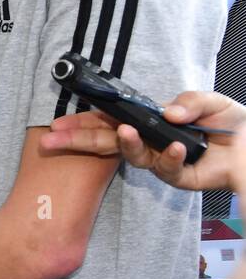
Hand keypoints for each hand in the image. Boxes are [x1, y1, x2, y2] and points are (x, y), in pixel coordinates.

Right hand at [40, 92, 245, 192]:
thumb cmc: (231, 124)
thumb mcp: (210, 102)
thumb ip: (189, 102)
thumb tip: (167, 112)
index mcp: (148, 122)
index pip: (107, 121)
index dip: (82, 122)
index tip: (58, 124)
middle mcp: (148, 142)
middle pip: (105, 141)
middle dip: (76, 141)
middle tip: (51, 141)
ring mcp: (160, 161)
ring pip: (133, 156)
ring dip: (126, 144)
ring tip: (126, 133)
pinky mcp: (177, 177)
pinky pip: (166, 168)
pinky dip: (170, 157)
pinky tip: (176, 146)